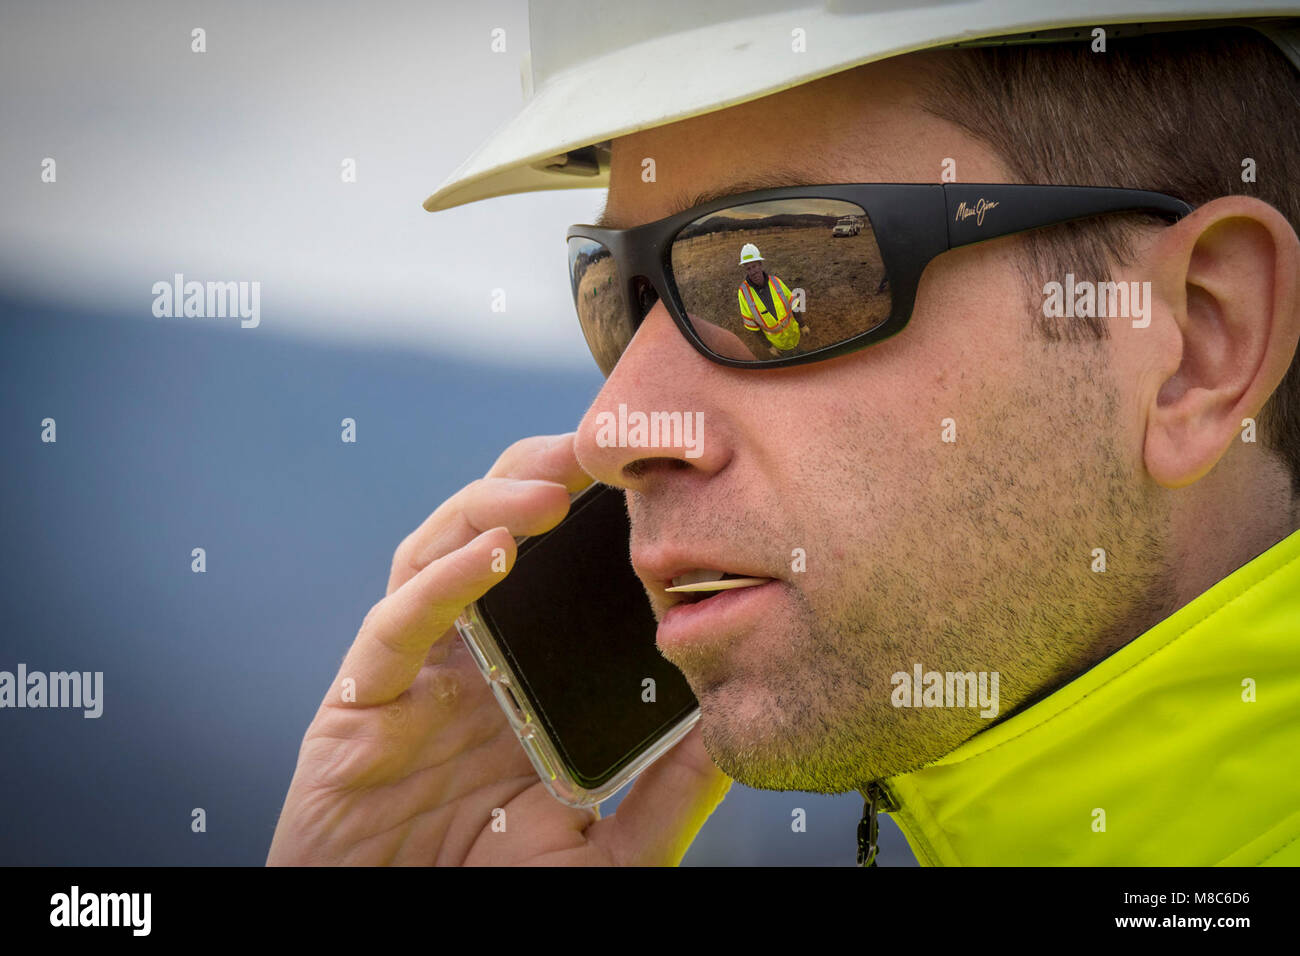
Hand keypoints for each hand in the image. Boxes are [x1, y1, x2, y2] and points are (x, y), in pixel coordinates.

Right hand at [267, 433, 730, 864]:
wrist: (397, 944)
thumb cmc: (492, 899)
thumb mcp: (606, 851)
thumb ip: (667, 794)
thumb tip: (737, 728)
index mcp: (524, 679)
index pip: (558, 572)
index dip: (596, 518)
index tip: (656, 477)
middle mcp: (467, 659)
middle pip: (493, 536)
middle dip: (541, 479)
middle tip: (602, 443)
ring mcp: (413, 672)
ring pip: (438, 553)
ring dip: (491, 505)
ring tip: (553, 482)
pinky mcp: (361, 699)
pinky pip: (396, 623)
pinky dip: (440, 580)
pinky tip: (492, 553)